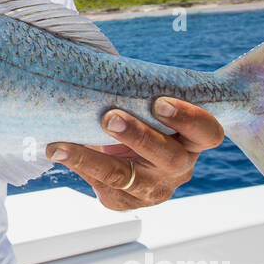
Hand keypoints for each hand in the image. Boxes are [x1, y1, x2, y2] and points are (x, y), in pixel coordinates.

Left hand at [46, 97, 224, 210]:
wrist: (128, 153)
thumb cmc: (143, 117)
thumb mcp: (150, 106)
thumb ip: (141, 92)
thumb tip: (98, 63)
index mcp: (194, 140)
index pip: (207, 131)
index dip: (188, 118)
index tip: (159, 102)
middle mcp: (180, 167)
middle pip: (167, 157)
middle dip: (138, 136)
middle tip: (109, 117)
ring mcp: (154, 189)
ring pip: (125, 177)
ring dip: (92, 159)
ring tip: (61, 146)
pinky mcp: (126, 201)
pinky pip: (102, 185)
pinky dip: (77, 165)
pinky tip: (57, 151)